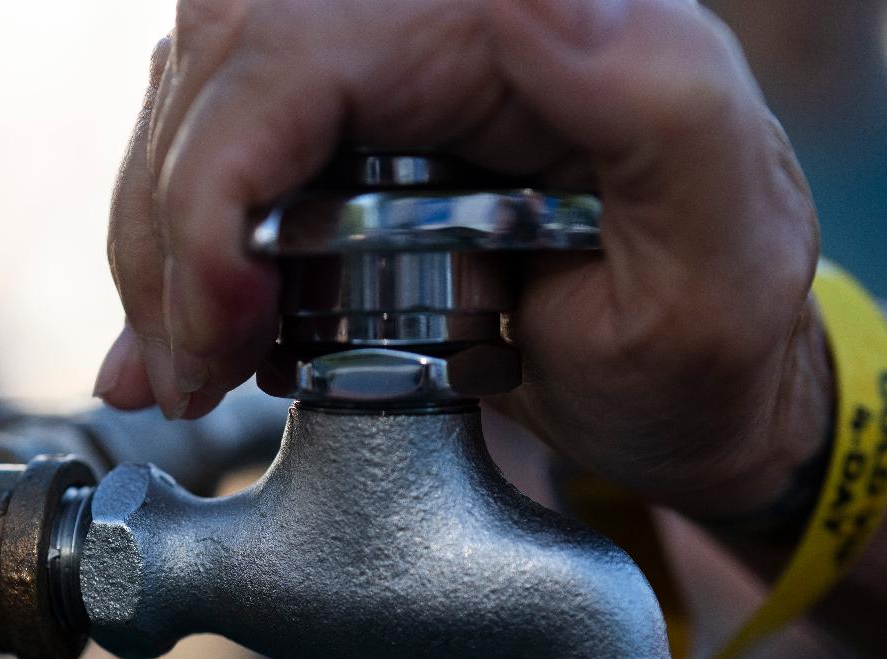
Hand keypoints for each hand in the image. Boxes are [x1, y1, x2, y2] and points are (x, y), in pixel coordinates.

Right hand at [97, 0, 829, 518]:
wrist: (695, 393)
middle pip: (222, 67)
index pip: (297, 48)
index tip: (224, 324)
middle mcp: (443, 17)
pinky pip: (214, 151)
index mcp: (526, 11)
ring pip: (195, 104)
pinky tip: (174, 343)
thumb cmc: (716, 334)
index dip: (218, 188)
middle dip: (174, 229)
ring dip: (164, 248)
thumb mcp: (723, 243)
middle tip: (197, 363)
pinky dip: (176, 254)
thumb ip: (657, 99)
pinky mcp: (350, 126)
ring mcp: (389, 66)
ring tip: (192, 366)